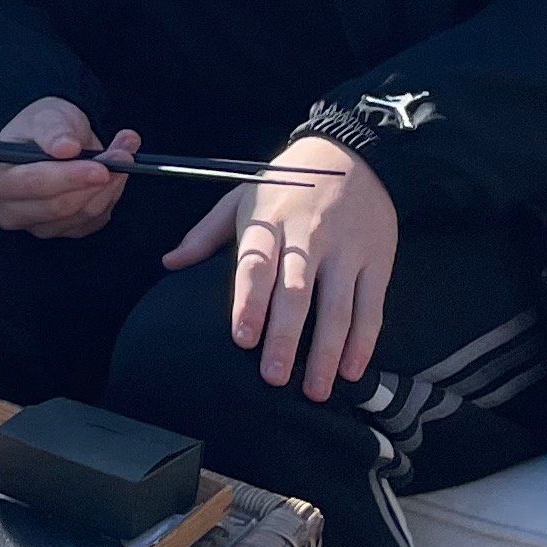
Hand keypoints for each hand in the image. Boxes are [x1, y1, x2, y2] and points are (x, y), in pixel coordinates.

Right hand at [0, 97, 128, 237]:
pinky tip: (114, 175)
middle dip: (96, 182)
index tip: (100, 167)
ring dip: (110, 186)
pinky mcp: (62, 232)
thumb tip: (65, 147)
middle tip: (124, 157)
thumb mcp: (47, 115)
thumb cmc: (44, 127)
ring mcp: (36, 226)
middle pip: (59, 206)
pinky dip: (110, 197)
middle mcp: (8, 209)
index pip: (33, 184)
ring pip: (81, 215)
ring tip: (123, 155)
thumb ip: (53, 129)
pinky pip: (94, 221)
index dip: (69, 177)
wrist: (56, 140)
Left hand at [162, 137, 399, 399]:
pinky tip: (351, 370)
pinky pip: (371, 306)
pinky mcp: (377, 259)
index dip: (249, 302)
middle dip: (285, 337)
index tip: (242, 339)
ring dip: (327, 352)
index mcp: (270, 221)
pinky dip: (363, 341)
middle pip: (296, 292)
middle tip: (273, 378)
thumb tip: (168, 263)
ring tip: (315, 390)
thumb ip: (206, 234)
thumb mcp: (242, 195)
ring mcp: (346, 250)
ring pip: (338, 307)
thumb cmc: (287, 183)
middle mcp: (309, 236)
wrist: (353, 155)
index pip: (256, 264)